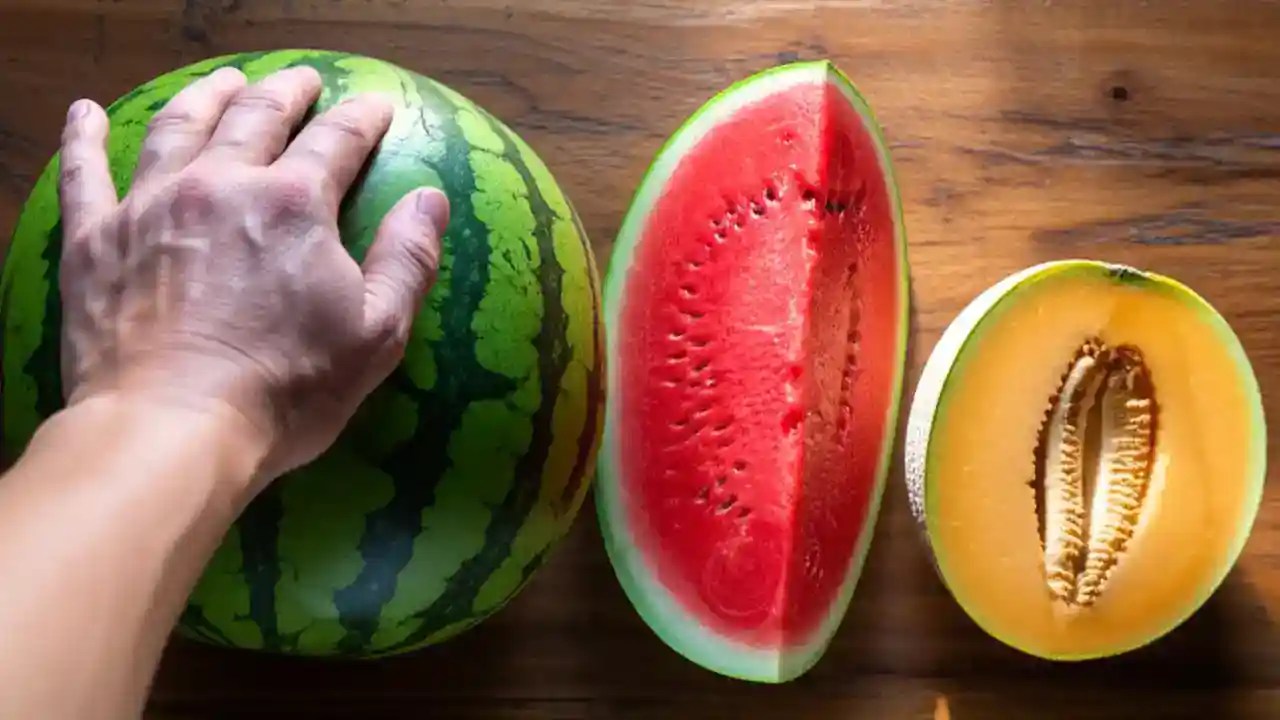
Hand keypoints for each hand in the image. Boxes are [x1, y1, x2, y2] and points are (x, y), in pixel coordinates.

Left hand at [56, 65, 448, 482]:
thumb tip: (430, 199)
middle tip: (302, 80)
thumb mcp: (377, 335)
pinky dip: (86, 137)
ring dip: (206, 96)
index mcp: (293, 204)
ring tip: (224, 82)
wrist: (170, 429)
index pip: (336, 140)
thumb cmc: (286, 390)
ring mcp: (152, 204)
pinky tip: (87, 112)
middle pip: (256, 116)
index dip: (361, 118)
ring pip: (179, 126)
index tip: (376, 105)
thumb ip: (406, 260)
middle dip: (286, 91)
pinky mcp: (96, 238)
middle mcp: (221, 184)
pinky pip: (86, 171)